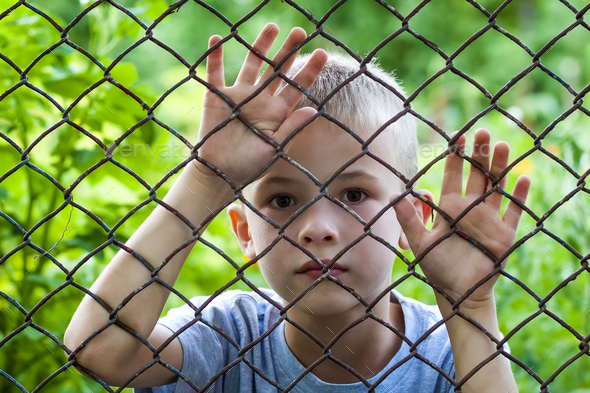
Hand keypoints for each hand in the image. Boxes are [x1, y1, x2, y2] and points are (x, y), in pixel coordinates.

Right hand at [192, 23, 327, 185]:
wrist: (220, 174)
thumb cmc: (250, 166)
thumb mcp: (274, 150)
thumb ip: (292, 129)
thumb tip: (314, 110)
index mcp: (277, 112)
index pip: (297, 87)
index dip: (309, 70)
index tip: (322, 53)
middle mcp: (261, 99)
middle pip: (277, 69)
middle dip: (288, 51)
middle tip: (300, 32)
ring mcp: (239, 95)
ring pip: (252, 64)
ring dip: (260, 46)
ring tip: (272, 27)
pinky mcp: (217, 96)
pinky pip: (214, 73)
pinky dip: (215, 56)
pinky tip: (216, 39)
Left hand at [392, 129, 530, 307]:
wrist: (458, 292)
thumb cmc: (436, 267)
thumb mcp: (419, 242)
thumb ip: (408, 218)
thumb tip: (392, 195)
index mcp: (450, 206)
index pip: (453, 174)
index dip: (454, 155)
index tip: (456, 135)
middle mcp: (470, 208)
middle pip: (477, 175)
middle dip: (479, 154)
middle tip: (481, 132)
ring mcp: (489, 219)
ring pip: (496, 187)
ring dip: (500, 167)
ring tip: (502, 146)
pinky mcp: (504, 234)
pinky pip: (514, 212)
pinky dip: (518, 197)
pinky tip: (523, 180)